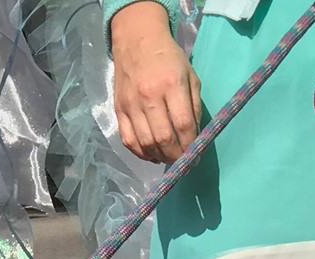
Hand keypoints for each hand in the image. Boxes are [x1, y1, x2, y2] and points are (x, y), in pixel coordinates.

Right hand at [111, 1, 199, 163]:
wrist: (137, 40)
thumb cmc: (169, 58)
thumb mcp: (190, 77)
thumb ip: (194, 107)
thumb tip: (194, 138)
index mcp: (171, 85)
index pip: (182, 125)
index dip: (190, 146)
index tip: (195, 156)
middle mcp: (149, 96)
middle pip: (163, 138)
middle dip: (176, 156)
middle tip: (183, 162)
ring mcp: (131, 104)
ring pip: (146, 143)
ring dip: (160, 157)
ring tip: (169, 158)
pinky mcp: (118, 109)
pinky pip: (128, 140)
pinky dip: (141, 153)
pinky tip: (151, 154)